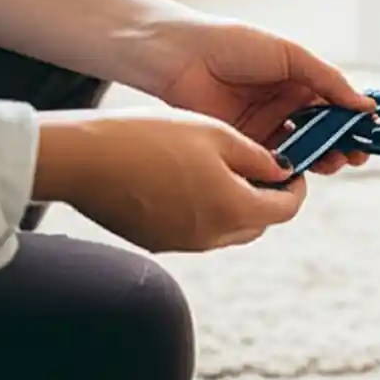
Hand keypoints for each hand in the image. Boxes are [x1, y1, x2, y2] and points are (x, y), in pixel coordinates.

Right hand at [35, 108, 305, 251]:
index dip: (296, 187)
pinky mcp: (156, 241)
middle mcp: (212, 237)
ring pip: (228, 229)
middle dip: (268, 197)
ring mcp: (182, 244)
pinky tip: (188, 180)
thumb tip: (283, 171)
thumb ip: (258, 157)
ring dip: (237, 205)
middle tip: (261, 166)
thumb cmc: (151, 139)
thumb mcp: (216, 135)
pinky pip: (196, 231)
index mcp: (234, 210)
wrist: (83, 159)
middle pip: (259, 223)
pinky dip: (206, 211)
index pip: (286, 209)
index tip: (294, 167)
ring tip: (224, 168)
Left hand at [150, 19, 374, 173]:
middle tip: (356, 155)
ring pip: (303, 149)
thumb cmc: (234, 44)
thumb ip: (329, 81)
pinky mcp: (245, 145)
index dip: (357, 119)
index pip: (338, 104)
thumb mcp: (291, 56)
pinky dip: (290, 168)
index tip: (372, 132)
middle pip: (325, 131)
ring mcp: (266, 128)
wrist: (180, 56)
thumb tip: (367, 105)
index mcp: (300, 81)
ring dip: (322, 157)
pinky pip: (273, 162)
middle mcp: (286, 106)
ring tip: (333, 161)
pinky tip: (301, 170)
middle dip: (344, 144)